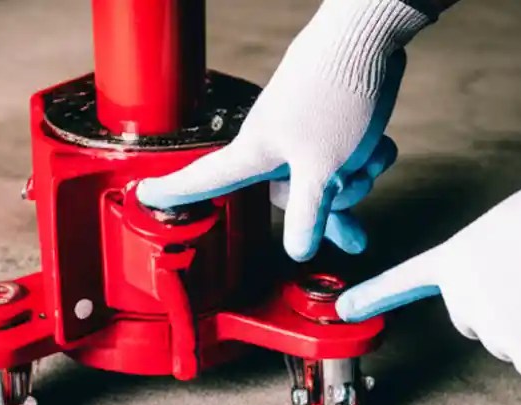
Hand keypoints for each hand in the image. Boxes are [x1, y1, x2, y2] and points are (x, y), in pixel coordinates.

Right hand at [137, 0, 431, 261]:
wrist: (367, 36)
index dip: (173, 191)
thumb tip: (297, 253)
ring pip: (325, 179)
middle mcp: (273, 143)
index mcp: (256, 151)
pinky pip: (344, 157)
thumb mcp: (324, 169)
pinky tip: (378, 144)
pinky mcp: (327, 122)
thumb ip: (308, 215)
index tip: (142, 195)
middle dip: (329, 205)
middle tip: (353, 215)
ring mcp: (301, 132)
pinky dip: (366, 155)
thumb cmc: (335, 96)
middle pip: (291, 197)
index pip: (205, 179)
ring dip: (356, 176)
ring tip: (370, 156)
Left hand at [336, 137, 520, 381]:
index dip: (373, 297)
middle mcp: (464, 298)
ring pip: (515, 347)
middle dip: (508, 313)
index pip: (405, 282)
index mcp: (457, 260)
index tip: (343, 309)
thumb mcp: (512, 226)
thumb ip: (498, 264)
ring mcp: (494, 328)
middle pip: (479, 325)